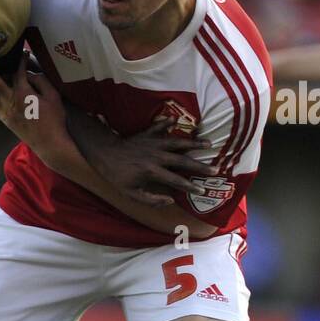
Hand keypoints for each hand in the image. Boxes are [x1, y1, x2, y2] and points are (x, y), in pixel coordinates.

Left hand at [0, 55, 65, 151]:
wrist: (48, 143)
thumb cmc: (54, 120)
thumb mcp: (53, 96)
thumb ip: (41, 81)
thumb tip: (30, 74)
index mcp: (22, 93)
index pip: (18, 72)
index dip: (21, 60)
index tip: (24, 54)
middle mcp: (9, 100)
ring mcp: (4, 111)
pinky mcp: (3, 119)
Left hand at [86, 121, 210, 206]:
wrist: (103, 154)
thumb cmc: (117, 176)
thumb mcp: (130, 193)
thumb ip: (150, 200)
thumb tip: (169, 201)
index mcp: (153, 171)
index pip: (176, 180)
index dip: (190, 186)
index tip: (202, 190)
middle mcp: (156, 156)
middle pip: (183, 161)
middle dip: (200, 166)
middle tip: (216, 169)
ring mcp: (153, 143)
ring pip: (177, 142)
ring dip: (193, 143)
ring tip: (209, 143)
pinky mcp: (147, 134)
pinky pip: (159, 127)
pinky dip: (167, 123)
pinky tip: (175, 119)